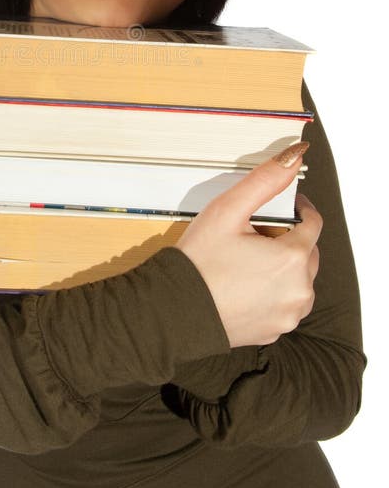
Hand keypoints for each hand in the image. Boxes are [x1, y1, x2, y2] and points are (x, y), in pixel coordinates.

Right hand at [174, 143, 321, 347]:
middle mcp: (299, 291)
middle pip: (307, 252)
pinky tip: (244, 283)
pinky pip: (285, 303)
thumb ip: (265, 181)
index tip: (281, 206)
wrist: (173, 311)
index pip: (313, 223)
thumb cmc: (199, 261)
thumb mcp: (228, 210)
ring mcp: (288, 315)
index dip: (298, 209)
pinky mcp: (275, 331)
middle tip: (253, 233)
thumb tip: (294, 156)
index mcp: (293, 258)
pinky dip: (274, 291)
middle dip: (287, 239)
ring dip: (284, 266)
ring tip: (248, 259)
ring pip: (299, 279)